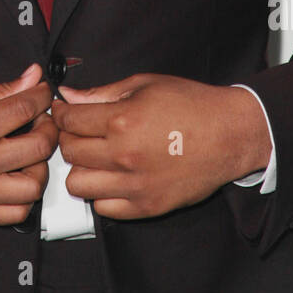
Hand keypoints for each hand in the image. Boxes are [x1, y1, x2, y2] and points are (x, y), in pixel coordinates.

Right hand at [0, 63, 57, 224]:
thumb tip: (32, 77)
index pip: (24, 108)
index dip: (41, 95)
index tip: (41, 93)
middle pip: (38, 148)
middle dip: (48, 128)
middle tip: (39, 121)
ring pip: (33, 188)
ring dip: (39, 166)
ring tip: (28, 152)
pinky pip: (16, 214)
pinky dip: (24, 197)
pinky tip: (15, 177)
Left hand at [51, 73, 271, 219]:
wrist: (230, 135)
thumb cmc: (192, 105)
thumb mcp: (145, 85)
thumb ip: (102, 93)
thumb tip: (69, 96)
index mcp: (122, 120)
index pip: (69, 121)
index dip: (61, 113)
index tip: (64, 111)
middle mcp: (124, 155)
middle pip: (70, 152)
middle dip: (69, 138)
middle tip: (80, 131)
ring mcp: (135, 185)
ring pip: (78, 185)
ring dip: (82, 169)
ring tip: (95, 157)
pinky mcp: (147, 206)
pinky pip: (103, 208)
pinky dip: (102, 193)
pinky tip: (113, 177)